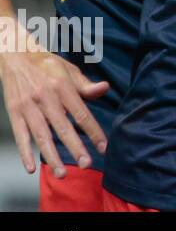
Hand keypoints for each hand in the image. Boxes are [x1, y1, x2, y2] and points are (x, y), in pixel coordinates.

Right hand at [0, 46, 108, 174]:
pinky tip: (31, 167)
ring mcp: (28, 107)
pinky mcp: (14, 113)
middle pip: (63, 127)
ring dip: (51, 156)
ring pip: (41, 136)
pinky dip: (25, 153)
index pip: (82, 113)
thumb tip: (105, 88)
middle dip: (75, 147)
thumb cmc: (46, 65)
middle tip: (86, 163)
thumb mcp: (69, 70)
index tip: (104, 146)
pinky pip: (20, 136)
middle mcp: (46, 98)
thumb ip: (85, 85)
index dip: (94, 131)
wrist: (15, 56)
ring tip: (61, 173)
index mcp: (63, 87)